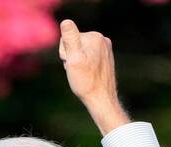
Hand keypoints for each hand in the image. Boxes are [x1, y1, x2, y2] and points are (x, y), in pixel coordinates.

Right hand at [58, 20, 128, 134]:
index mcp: (94, 37)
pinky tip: (88, 75)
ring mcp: (105, 49)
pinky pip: (87, 57)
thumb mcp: (74, 59)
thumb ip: (70, 39)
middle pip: (74, 43)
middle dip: (72, 57)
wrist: (102, 100)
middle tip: (78, 71)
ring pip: (80, 51)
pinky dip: (85, 65)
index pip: (67, 38)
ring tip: (83, 74)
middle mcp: (103, 40)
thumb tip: (66, 22)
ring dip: (77, 62)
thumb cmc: (86, 82)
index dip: (65, 53)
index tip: (74, 65)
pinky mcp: (105, 58)